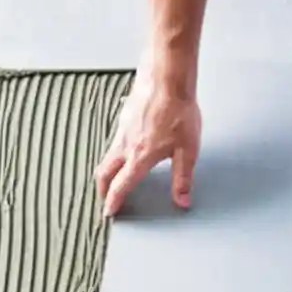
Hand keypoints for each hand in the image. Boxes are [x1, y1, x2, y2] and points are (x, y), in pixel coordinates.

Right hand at [94, 57, 202, 216]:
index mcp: (139, 157)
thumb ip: (183, 178)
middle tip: (106, 199)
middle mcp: (125, 145)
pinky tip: (124, 149)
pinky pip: (113, 139)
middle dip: (103, 189)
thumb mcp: (187, 150)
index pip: (121, 186)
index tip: (109, 213)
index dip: (114, 202)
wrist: (167, 78)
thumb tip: (182, 201)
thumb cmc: (179, 111)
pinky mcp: (123, 116)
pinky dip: (113, 152)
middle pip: (105, 172)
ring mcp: (121, 129)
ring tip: (114, 177)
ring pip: (107, 155)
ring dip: (107, 170)